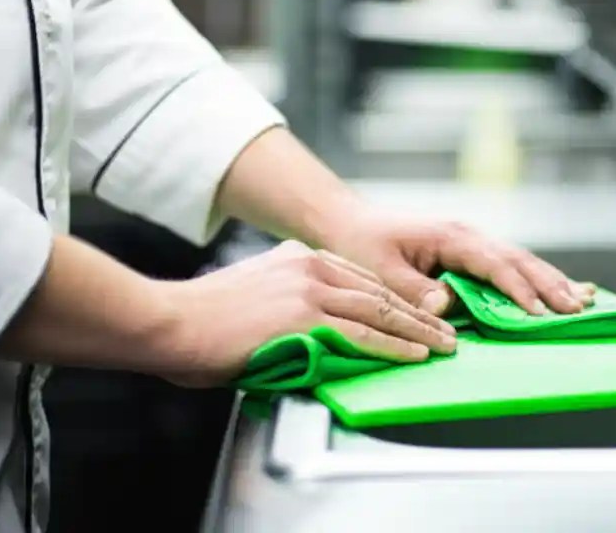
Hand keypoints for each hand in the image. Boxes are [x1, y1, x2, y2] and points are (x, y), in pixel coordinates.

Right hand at [158, 240, 456, 386]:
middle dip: (418, 315)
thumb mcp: (256, 302)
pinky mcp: (305, 316)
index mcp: (298, 259)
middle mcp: (309, 267)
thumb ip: (291, 310)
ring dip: (418, 332)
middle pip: (378, 293)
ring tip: (443, 346)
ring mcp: (309, 289)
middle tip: (446, 331)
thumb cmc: (200, 324)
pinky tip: (414, 355)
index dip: (395, 300)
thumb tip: (315, 336)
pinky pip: (362, 334)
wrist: (169, 322)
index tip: (417, 314)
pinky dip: (393, 347)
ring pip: (379, 311)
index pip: (361, 279)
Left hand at [323, 208, 595, 316]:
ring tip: (585, 302)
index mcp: (451, 236)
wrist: (351, 222)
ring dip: (553, 282)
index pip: (493, 264)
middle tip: (578, 310)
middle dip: (551, 285)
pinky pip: (512, 266)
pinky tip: (564, 289)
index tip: (538, 313)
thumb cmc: (362, 245)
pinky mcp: (473, 254)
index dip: (517, 289)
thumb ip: (413, 289)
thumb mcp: (380, 269)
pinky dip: (539, 279)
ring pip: (523, 262)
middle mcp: (469, 236)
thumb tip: (445, 306)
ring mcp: (474, 243)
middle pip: (519, 260)